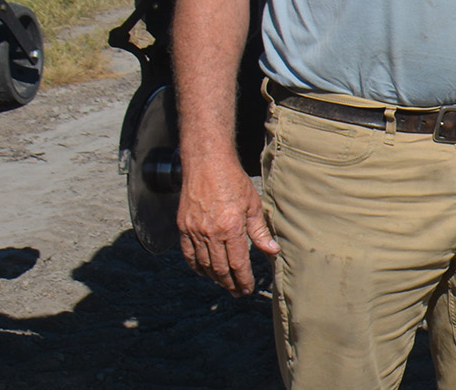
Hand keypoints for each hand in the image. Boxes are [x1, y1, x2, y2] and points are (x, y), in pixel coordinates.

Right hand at [176, 155, 280, 295]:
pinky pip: (188, 253)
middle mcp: (211, 233)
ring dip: (215, 278)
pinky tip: (204, 272)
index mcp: (231, 228)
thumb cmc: (233, 181)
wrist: (207, 163)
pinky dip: (196, 266)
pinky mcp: (183, 226)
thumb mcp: (253, 205)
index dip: (243, 280)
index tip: (247, 289)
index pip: (238, 264)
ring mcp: (195, 230)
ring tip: (224, 285)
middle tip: (237, 293)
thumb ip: (260, 231)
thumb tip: (272, 251)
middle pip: (220, 269)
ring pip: (204, 264)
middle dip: (230, 284)